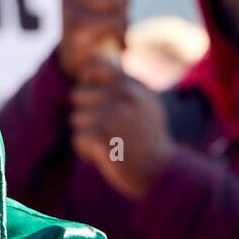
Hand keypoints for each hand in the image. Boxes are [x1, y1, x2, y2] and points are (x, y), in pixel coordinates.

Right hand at [59, 0, 128, 79]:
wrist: (77, 61)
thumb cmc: (94, 21)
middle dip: (124, 1)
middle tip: (115, 15)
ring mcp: (67, 3)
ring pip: (118, 2)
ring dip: (123, 20)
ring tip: (113, 30)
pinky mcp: (72, 23)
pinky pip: (111, 20)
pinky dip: (119, 34)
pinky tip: (113, 41)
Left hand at [69, 57, 176, 199]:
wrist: (162, 172)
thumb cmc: (148, 139)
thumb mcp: (144, 104)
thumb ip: (122, 85)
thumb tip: (90, 67)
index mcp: (133, 84)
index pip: (94, 67)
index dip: (86, 81)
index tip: (92, 96)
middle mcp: (124, 95)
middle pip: (78, 94)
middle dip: (86, 113)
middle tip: (107, 129)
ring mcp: (113, 115)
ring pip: (76, 118)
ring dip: (88, 134)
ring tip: (111, 142)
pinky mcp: (102, 136)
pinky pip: (77, 139)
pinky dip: (86, 151)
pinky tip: (106, 154)